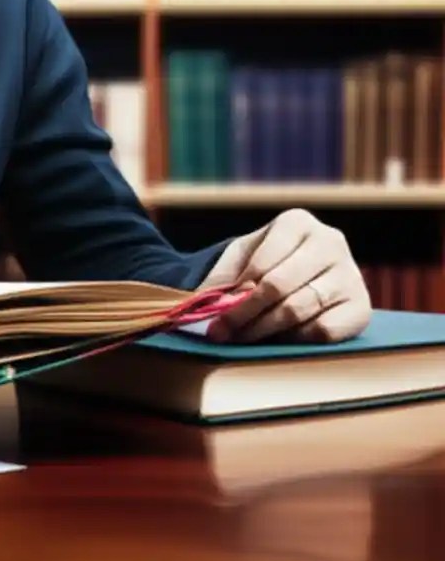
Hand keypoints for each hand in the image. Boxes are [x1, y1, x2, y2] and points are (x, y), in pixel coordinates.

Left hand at [199, 209, 370, 343]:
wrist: (306, 276)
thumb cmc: (266, 263)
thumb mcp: (239, 259)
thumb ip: (220, 276)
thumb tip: (199, 302)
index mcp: (297, 222)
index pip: (261, 265)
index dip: (235, 293)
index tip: (213, 314)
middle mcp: (330, 241)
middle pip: (278, 287)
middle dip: (243, 314)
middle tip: (220, 333)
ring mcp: (351, 273)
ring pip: (298, 309)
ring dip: (262, 329)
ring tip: (240, 338)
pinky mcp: (362, 306)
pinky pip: (323, 330)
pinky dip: (297, 338)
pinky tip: (281, 337)